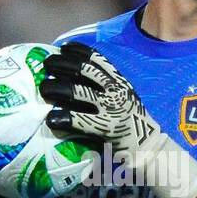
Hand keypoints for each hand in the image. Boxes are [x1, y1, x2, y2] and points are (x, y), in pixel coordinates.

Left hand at [40, 42, 196, 197]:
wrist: (152, 149)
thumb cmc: (134, 126)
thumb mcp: (126, 100)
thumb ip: (108, 91)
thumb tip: (80, 82)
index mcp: (121, 82)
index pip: (99, 60)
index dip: (80, 52)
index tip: (64, 48)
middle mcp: (116, 90)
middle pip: (84, 71)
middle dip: (63, 65)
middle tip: (47, 65)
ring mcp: (112, 108)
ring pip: (79, 92)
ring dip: (58, 88)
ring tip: (43, 88)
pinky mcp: (107, 127)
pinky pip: (80, 120)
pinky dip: (64, 118)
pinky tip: (52, 119)